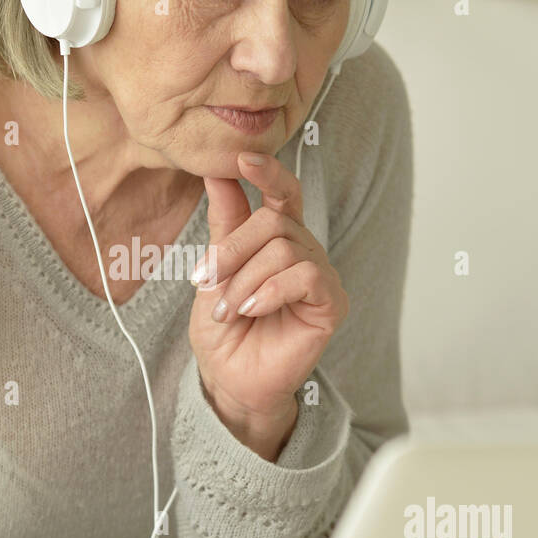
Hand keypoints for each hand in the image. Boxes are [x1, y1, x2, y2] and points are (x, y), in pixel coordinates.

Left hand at [188, 151, 348, 449]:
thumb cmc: (224, 329)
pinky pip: (305, 276)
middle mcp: (304, 251)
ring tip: (227, 309)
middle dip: (233, 249)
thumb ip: (224, 223)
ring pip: (284, 249)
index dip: (267, 172)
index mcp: (278, 238)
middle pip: (274, 220)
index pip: (283, 191)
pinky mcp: (331, 303)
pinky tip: (254, 310)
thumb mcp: (214, 271)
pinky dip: (271, 290)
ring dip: (245, 279)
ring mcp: (320, 276)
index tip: (241, 158)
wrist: (230, 379)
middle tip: (206, 280)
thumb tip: (217, 171)